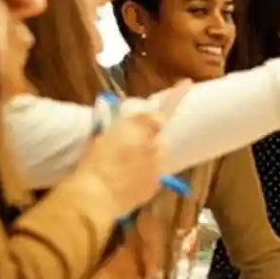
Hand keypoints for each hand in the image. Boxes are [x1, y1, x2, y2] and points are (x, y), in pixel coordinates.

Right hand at [74, 81, 190, 215]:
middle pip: (158, 135)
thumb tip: (121, 128)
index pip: (162, 109)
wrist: (96, 195)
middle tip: (128, 144)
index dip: (176, 96)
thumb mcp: (100, 137)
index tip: (187, 83)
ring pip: (156, 156)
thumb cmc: (91, 162)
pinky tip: (125, 181)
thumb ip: (117, 129)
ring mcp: (157, 166)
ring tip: (124, 166)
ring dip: (146, 156)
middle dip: (149, 137)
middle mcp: (154, 144)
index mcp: (137, 127)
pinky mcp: (156, 184)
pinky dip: (142, 175)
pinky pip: (153, 175)